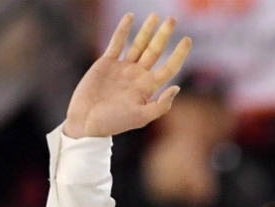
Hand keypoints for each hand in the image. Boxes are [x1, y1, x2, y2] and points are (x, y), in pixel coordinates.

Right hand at [64, 14, 191, 138]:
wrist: (87, 121)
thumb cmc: (114, 123)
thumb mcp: (141, 117)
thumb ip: (160, 105)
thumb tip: (177, 87)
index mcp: (149, 87)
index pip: (169, 67)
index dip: (179, 53)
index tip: (187, 39)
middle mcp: (138, 75)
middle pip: (155, 51)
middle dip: (164, 35)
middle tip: (173, 19)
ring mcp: (123, 68)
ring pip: (138, 44)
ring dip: (147, 30)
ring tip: (155, 16)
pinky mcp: (106, 63)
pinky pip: (117, 43)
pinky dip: (123, 30)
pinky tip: (130, 18)